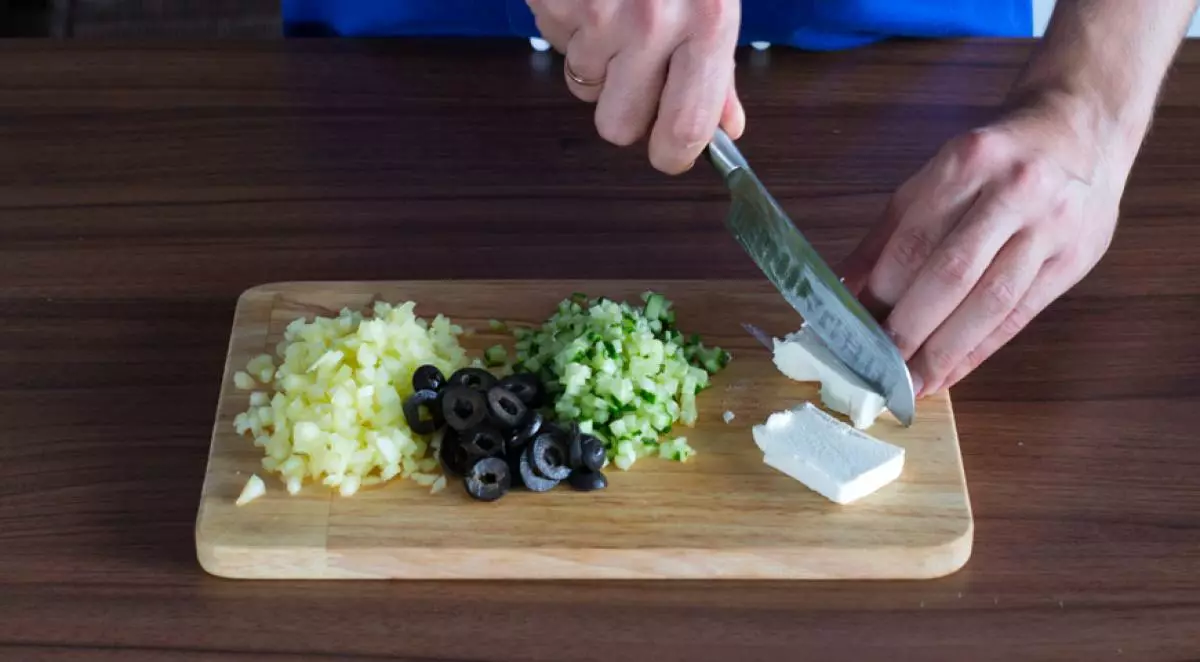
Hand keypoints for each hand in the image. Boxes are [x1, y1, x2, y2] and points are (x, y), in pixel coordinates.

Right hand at [526, 0, 744, 173]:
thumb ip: (718, 66)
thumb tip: (726, 127)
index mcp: (708, 20)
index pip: (686, 127)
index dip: (673, 153)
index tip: (670, 152)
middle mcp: (652, 21)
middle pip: (620, 125)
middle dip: (623, 106)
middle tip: (636, 63)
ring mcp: (598, 11)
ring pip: (583, 85)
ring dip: (595, 57)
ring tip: (615, 7)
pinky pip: (555, 41)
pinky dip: (569, 23)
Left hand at [838, 96, 1134, 396]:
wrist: (1081, 130)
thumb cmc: (994, 159)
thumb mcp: (936, 176)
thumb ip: (890, 232)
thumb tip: (844, 289)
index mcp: (966, 163)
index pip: (914, 241)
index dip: (881, 292)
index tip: (852, 330)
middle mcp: (1013, 192)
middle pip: (952, 274)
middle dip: (910, 329)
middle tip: (877, 368)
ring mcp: (1051, 227)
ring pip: (991, 302)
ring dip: (946, 352)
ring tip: (911, 385)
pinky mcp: (1075, 258)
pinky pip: (1020, 315)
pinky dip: (980, 350)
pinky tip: (951, 373)